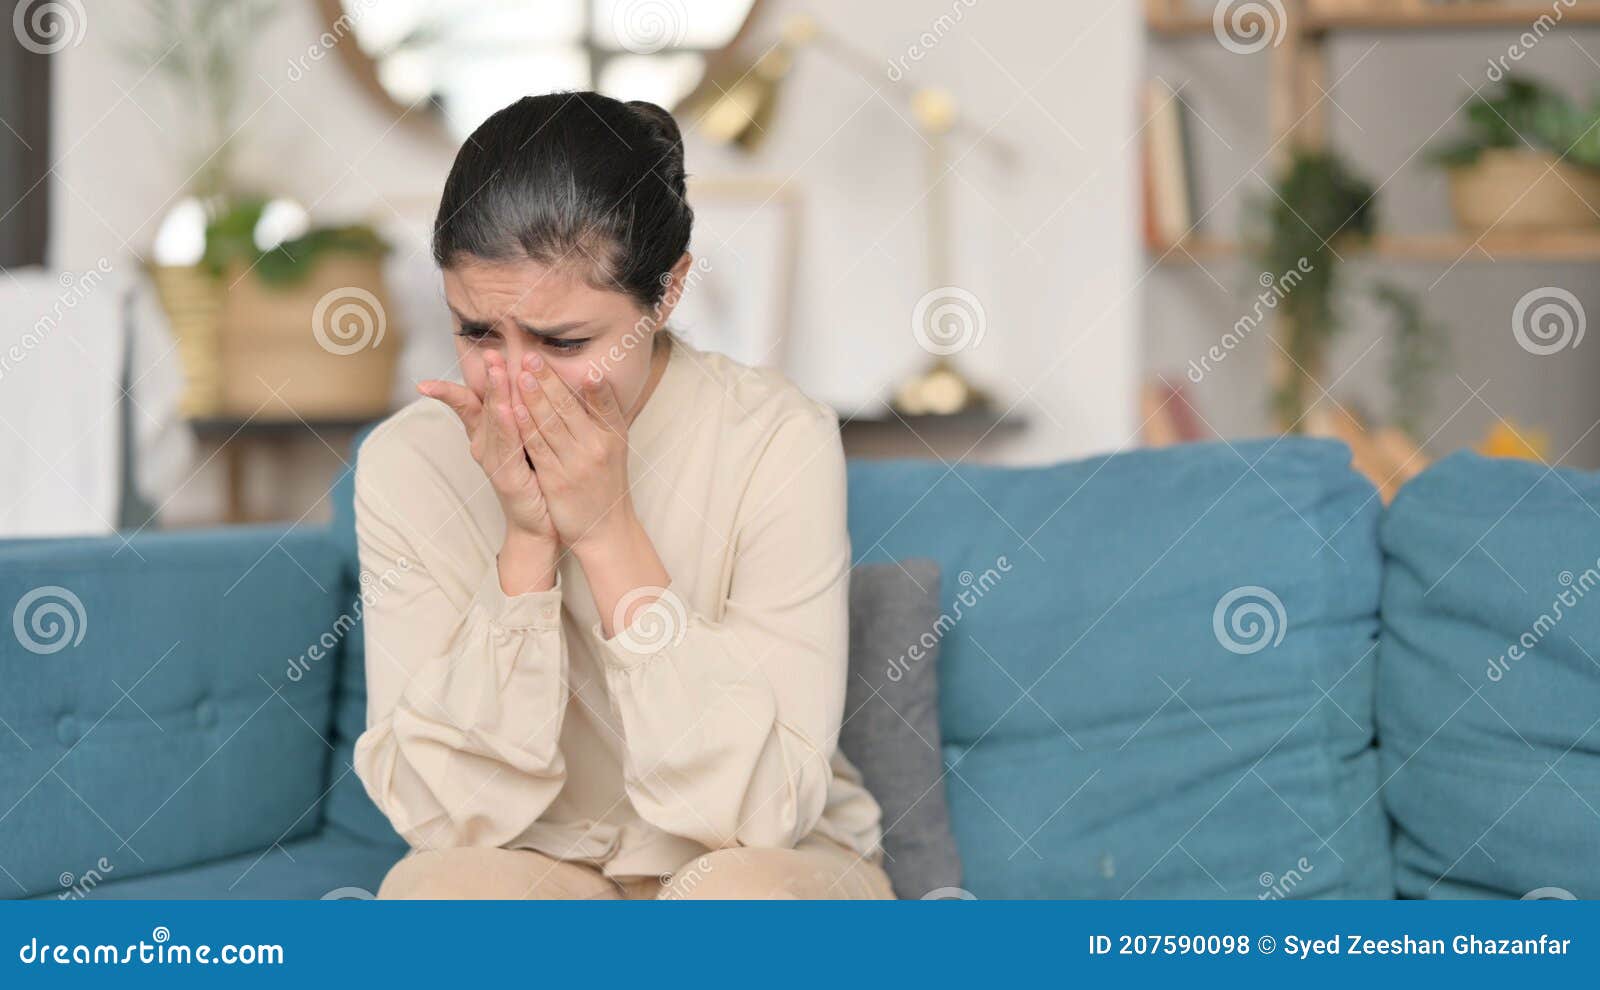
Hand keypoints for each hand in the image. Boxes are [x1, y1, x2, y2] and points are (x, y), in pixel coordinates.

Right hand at [417, 352, 558, 546]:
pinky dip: (506, 426)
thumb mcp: (529, 445)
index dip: (467, 379)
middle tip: (490, 352)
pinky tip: (507, 408)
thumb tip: (532, 382)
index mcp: (491, 436)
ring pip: (494, 421)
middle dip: (488, 378)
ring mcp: (494, 461)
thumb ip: (524, 417)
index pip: (473, 402)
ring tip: (498, 370)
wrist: (541, 526)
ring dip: (496, 394)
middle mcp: (486, 446)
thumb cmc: (537, 483)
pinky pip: (507, 446)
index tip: (468, 356)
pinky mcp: (506, 476)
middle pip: (484, 405)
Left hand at [511, 351, 634, 552]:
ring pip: (551, 424)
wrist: (606, 528)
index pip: (604, 403)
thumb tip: (591, 379)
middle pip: (570, 408)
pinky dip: (525, 426)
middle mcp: (597, 447)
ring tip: (520, 373)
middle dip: (549, 380)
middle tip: (531, 356)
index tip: (580, 364)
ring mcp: (576, 464)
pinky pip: (537, 448)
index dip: (592, 384)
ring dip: (534, 397)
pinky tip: (514, 409)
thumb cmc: (607, 484)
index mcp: (614, 436)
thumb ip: (602, 416)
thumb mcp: (613, 448)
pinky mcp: (557, 480)